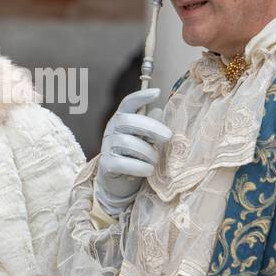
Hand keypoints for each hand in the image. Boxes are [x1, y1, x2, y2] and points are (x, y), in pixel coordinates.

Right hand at [95, 88, 171, 213]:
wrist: (119, 183)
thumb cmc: (135, 156)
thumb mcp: (145, 140)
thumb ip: (150, 126)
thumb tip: (158, 110)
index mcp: (121, 120)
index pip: (128, 104)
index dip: (141, 97)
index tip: (157, 92)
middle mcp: (112, 130)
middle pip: (128, 121)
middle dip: (151, 127)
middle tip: (168, 136)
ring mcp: (107, 147)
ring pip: (127, 143)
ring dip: (147, 152)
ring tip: (155, 160)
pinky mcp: (106, 165)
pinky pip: (123, 163)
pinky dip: (139, 167)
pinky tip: (148, 170)